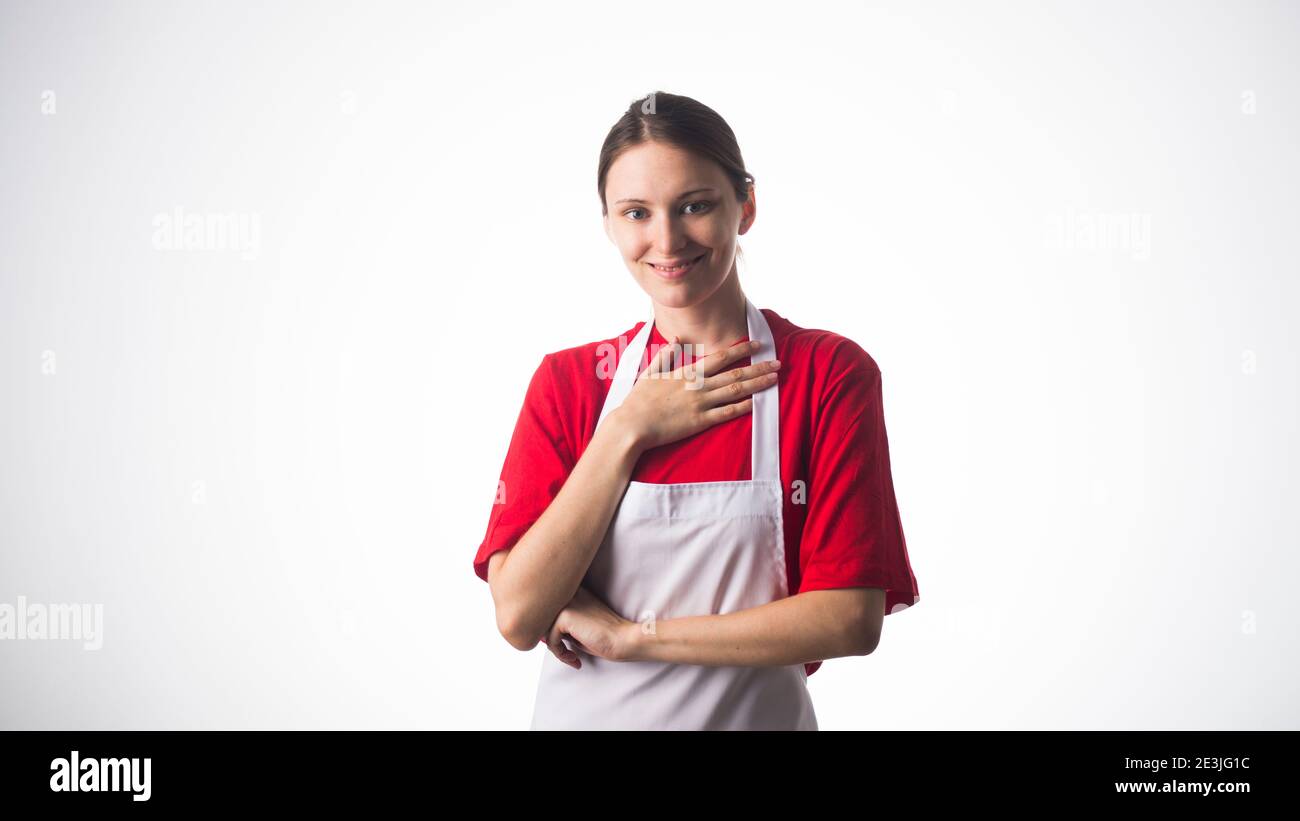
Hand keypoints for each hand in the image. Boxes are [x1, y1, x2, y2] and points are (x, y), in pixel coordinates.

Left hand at [539, 585, 636, 668]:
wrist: (624, 639)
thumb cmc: (603, 636)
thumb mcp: (576, 628)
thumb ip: (558, 626)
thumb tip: (535, 634)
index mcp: (572, 590)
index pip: (546, 608)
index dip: (550, 629)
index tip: (564, 644)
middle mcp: (567, 592)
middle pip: (541, 617)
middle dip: (550, 638)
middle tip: (565, 652)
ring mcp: (566, 602)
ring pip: (543, 628)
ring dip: (555, 647)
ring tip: (571, 656)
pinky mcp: (565, 615)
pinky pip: (550, 639)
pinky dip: (560, 653)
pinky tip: (575, 658)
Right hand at [615, 335, 781, 452]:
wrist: (632, 425)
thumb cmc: (639, 401)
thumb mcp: (651, 373)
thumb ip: (666, 356)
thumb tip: (677, 339)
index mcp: (687, 373)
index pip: (720, 357)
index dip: (741, 350)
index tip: (757, 345)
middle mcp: (698, 386)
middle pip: (735, 374)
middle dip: (758, 367)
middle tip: (778, 363)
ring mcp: (701, 404)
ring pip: (736, 391)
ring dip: (757, 385)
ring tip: (774, 380)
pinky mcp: (700, 422)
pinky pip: (727, 413)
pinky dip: (744, 407)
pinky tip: (758, 402)